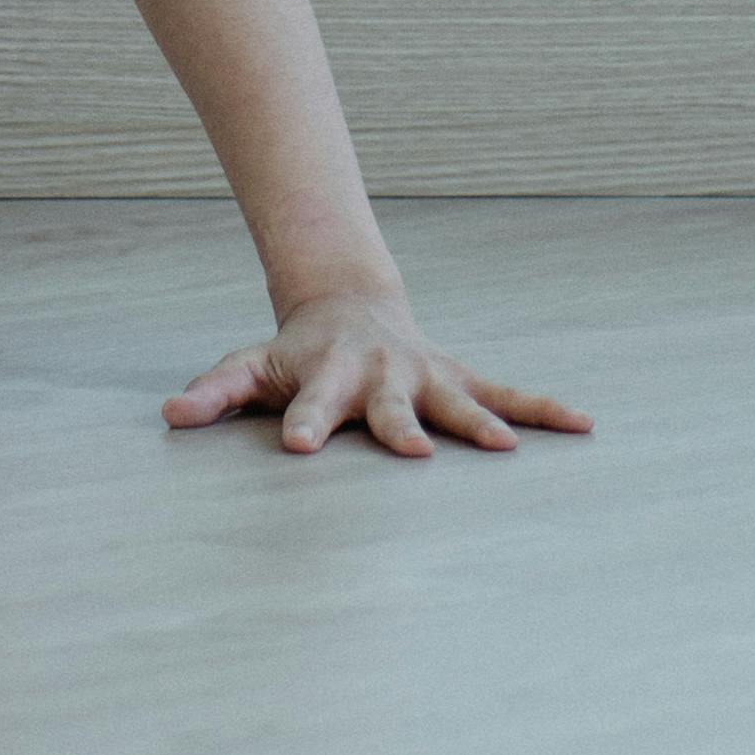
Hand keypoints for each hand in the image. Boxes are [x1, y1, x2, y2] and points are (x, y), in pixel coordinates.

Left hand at [166, 284, 592, 462]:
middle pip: (388, 405)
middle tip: (415, 451)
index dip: (304, 425)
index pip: (310, 405)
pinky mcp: (459, 379)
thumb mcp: (251, 365)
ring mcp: (425, 376)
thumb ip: (216, 391)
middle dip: (400, 427)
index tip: (296, 449)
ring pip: (458, 399)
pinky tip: (585, 425)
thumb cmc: (297, 353)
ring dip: (483, 422)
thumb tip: (170, 414)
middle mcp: (381, 375)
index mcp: (328, 377)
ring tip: (509, 449)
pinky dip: (545, 410)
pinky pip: (508, 394)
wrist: (348, 303)